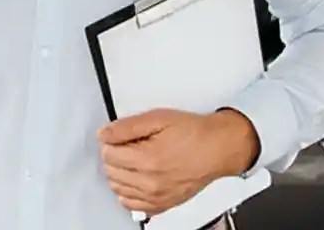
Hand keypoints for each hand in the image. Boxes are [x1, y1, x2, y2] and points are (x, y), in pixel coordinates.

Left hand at [97, 108, 258, 216]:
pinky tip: (136, 179)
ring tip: (133, 160)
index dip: (111, 142)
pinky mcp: (163, 204)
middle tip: (127, 146)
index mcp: (148, 160)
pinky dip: (128, 193)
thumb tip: (105, 134)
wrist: (218, 148)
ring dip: (119, 174)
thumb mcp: (157, 118)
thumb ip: (127, 127)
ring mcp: (157, 197)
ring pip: (118, 189)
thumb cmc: (194, 133)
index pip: (108, 155)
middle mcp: (151, 182)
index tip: (118, 137)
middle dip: (114, 157)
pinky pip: (132, 205)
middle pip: (111, 172)